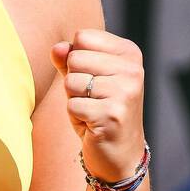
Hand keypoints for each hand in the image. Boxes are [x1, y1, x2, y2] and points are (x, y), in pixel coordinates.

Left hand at [50, 28, 146, 183]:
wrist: (120, 153)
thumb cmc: (99, 109)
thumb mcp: (84, 78)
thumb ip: (68, 59)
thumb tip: (56, 47)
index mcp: (129, 53)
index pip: (82, 37)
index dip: (75, 59)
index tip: (94, 78)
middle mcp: (132, 70)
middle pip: (74, 58)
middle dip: (73, 81)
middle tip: (91, 99)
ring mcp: (125, 92)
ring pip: (71, 82)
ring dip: (74, 100)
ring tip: (92, 111)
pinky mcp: (112, 115)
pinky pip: (72, 105)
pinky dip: (76, 117)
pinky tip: (93, 124)